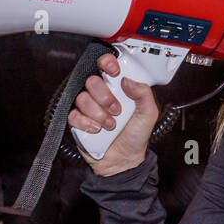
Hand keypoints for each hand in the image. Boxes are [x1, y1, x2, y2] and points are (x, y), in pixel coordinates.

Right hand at [68, 53, 159, 177]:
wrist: (124, 160)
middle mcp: (101, 95)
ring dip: (99, 114)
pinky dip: (87, 124)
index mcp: (118, 88)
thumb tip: (128, 80)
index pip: (106, 66)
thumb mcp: (149, 114)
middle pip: (92, 81)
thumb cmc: (136, 136)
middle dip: (105, 97)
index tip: (114, 72)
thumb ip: (144, 94)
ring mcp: (88, 108)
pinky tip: (97, 130)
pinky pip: (74, 115)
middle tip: (117, 110)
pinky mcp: (78, 121)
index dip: (107, 63)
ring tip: (110, 125)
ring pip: (82, 98)